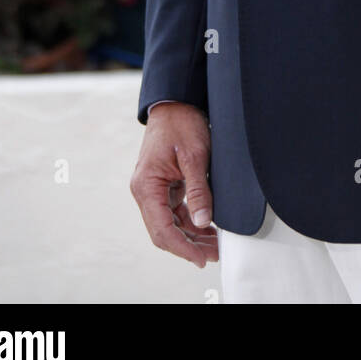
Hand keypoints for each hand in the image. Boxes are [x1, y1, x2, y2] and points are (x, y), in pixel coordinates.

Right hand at [130, 103, 218, 268]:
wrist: (175, 101)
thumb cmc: (181, 123)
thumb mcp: (194, 156)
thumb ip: (199, 190)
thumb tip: (204, 222)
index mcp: (146, 186)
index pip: (162, 229)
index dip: (182, 247)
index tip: (202, 258)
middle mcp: (145, 190)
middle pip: (164, 230)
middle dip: (189, 245)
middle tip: (214, 254)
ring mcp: (154, 188)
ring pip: (170, 223)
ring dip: (191, 235)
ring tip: (215, 244)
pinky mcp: (164, 184)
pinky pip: (175, 210)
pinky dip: (190, 220)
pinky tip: (208, 227)